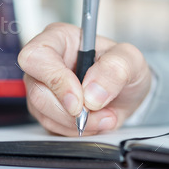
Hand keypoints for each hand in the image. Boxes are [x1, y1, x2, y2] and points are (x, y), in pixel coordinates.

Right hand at [18, 23, 151, 135]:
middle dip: (70, 111)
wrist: (127, 92)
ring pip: (43, 113)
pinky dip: (75, 130)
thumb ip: (115, 69)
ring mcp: (43, 88)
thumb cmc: (124, 68)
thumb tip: (92, 93)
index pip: (37, 56)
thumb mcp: (132, 60)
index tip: (80, 100)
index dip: (56, 80)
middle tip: (98, 111)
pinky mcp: (46, 110)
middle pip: (37, 91)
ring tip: (104, 115)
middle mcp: (45, 62)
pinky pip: (52, 127)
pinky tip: (94, 121)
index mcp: (59, 38)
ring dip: (76, 123)